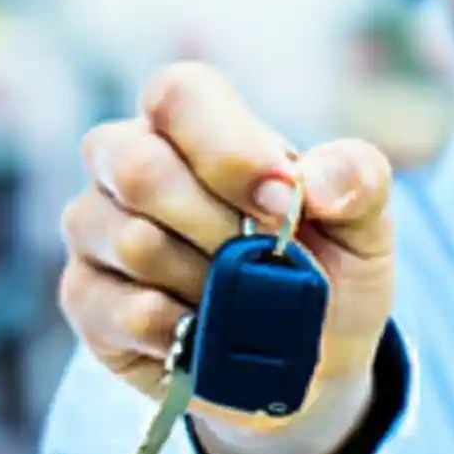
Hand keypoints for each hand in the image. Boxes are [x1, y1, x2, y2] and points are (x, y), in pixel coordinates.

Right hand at [59, 62, 396, 453]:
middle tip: (268, 257)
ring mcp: (99, 231)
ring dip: (214, 283)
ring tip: (247, 297)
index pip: (179, 95)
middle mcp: (130, 163)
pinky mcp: (88, 301)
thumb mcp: (365, 220)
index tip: (283, 201)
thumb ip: (357, 179)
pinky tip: (215, 332)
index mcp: (199, 125)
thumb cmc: (331, 266)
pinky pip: (128, 312)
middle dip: (220, 225)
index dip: (229, 150)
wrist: (312, 358)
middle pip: (138, 168)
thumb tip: (315, 182)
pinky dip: (191, 330)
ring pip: (134, 243)